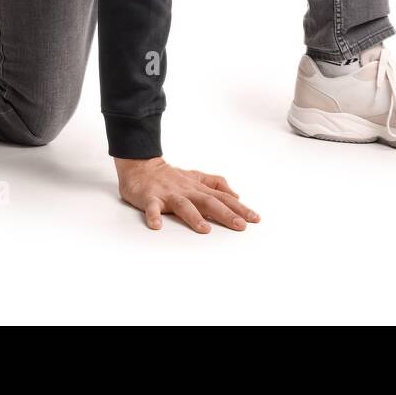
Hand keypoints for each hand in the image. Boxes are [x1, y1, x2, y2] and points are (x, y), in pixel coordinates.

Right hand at [114, 156, 261, 232]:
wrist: (140, 166)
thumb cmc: (169, 176)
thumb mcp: (195, 177)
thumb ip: (215, 183)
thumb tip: (236, 195)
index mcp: (197, 188)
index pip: (222, 197)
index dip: (239, 208)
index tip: (255, 219)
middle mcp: (186, 190)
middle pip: (208, 201)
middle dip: (225, 214)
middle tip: (240, 226)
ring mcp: (168, 194)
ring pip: (183, 205)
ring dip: (194, 217)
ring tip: (205, 229)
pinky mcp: (150, 197)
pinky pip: (152, 207)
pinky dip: (154, 216)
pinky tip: (157, 225)